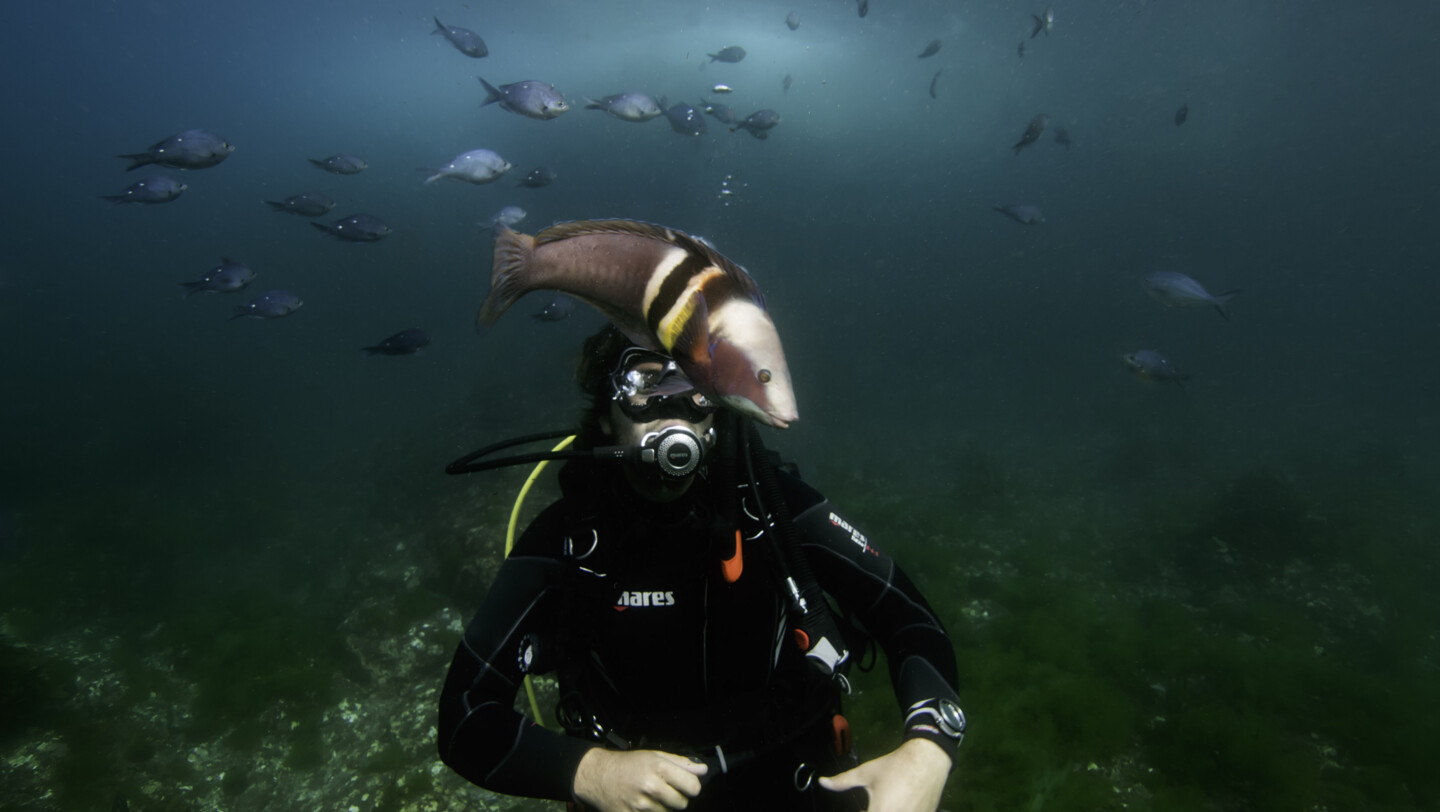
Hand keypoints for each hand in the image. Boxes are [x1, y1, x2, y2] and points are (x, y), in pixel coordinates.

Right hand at [573, 747, 708, 811]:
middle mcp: (651, 787)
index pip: (693, 786)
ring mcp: (641, 805)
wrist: (598, 776)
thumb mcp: (654, 756)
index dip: (691, 786)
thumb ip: (681, 763)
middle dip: (677, 798)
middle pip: (682, 803)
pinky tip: (643, 806)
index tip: (686, 785)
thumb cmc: (627, 764)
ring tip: (650, 797)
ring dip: (663, 807)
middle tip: (664, 790)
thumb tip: (702, 770)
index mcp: (659, 768)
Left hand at [817, 738, 951, 811]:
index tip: (863, 808)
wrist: (928, 761)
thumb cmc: (896, 766)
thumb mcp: (866, 773)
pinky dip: (897, 811)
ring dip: (884, 811)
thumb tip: (823, 782)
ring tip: (883, 804)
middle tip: (869, 806)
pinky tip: (895, 804)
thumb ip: (842, 781)